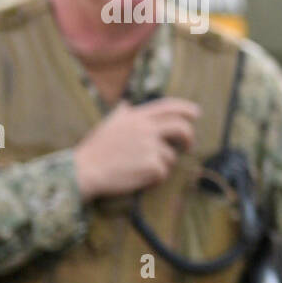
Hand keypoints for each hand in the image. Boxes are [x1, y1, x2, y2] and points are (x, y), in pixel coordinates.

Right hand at [73, 98, 199, 199]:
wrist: (85, 171)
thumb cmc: (95, 150)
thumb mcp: (108, 124)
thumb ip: (122, 114)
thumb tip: (127, 103)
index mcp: (136, 117)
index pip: (168, 107)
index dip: (185, 108)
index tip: (196, 113)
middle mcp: (146, 128)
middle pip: (182, 128)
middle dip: (189, 138)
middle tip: (188, 147)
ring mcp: (150, 146)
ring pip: (171, 156)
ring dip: (160, 165)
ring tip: (139, 169)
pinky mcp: (153, 165)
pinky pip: (163, 173)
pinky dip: (154, 178)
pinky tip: (138, 178)